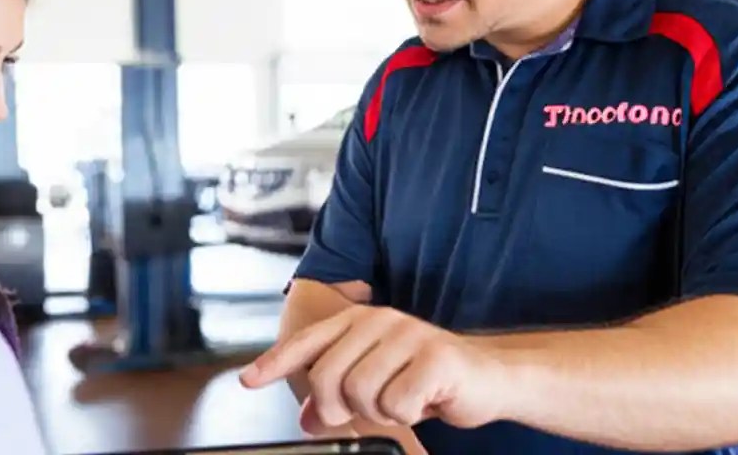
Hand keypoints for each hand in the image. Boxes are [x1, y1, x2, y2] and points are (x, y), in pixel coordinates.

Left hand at [239, 304, 510, 432]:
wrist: (488, 379)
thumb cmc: (428, 380)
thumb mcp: (376, 387)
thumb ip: (339, 398)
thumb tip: (308, 418)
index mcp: (359, 320)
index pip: (307, 342)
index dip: (275, 363)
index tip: (248, 381)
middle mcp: (380, 319)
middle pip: (328, 376)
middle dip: (342, 406)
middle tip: (371, 408)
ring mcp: (408, 334)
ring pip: (361, 393)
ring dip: (380, 411)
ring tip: (404, 399)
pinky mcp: (435, 358)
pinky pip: (397, 403)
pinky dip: (408, 413)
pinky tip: (425, 401)